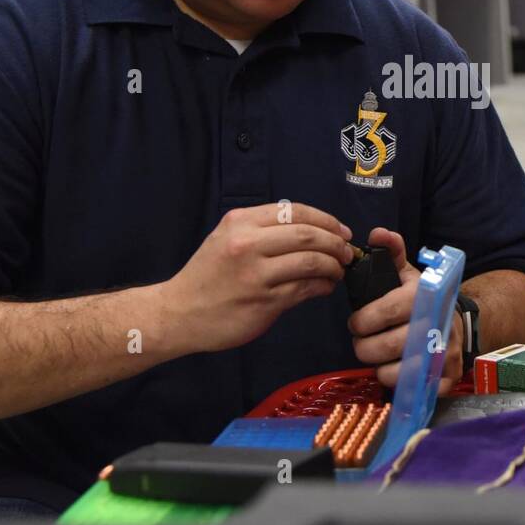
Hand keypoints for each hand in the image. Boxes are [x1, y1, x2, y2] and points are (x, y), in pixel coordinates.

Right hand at [166, 202, 353, 353]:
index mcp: (240, 222)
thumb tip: (311, 228)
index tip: (341, 230)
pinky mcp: (264, 302)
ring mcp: (256, 274)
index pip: (295, 211)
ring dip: (333, 265)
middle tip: (347, 251)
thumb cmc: (207, 276)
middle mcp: (247, 244)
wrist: (178, 313)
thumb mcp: (226, 237)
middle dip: (336, 242)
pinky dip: (322, 286)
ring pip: (311, 261)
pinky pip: (305, 288)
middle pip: (309, 234)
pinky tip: (324, 286)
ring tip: (338, 270)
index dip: (326, 220)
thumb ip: (262, 228)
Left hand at [347, 227, 463, 394]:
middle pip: (389, 345)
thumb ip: (391, 253)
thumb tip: (377, 233)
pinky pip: (420, 389)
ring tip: (377, 359)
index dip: (363, 320)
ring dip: (380, 368)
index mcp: (425, 295)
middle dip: (365, 348)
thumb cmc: (423, 298)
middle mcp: (438, 323)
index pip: (387, 310)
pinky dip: (402, 385)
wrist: (457, 322)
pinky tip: (397, 372)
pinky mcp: (450, 376)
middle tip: (361, 344)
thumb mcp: (408, 273)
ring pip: (401, 371)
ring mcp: (446, 352)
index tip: (355, 323)